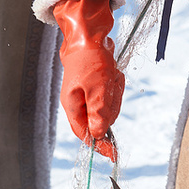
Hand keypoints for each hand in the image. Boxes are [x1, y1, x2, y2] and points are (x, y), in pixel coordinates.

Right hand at [53, 0, 123, 159]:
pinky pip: (112, 93)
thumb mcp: (96, 89)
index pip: (85, 135)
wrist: (89, 34)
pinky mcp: (98, 86)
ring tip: (111, 76)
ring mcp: (88, 94)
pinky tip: (112, 73)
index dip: (100, 145)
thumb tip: (100, 135)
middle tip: (111, 88)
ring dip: (114, 93)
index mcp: (72, 106)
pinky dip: (115, 84)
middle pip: (101, 121)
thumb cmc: (90, 59)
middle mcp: (79, 103)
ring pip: (109, 107)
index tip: (114, 154)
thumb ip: (98, 113)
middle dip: (110, 106)